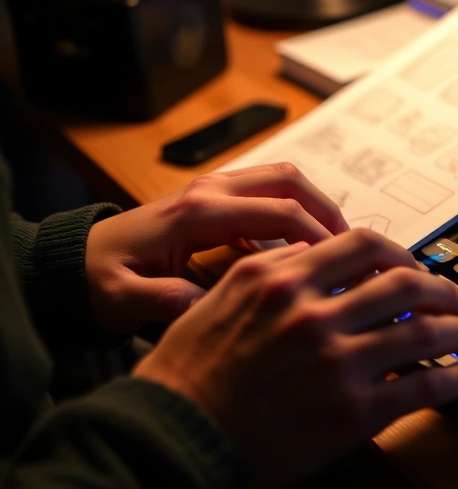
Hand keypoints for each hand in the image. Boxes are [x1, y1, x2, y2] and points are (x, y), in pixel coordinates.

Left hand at [85, 163, 346, 333]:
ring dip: (317, 207)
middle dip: (329, 212)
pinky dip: (297, 212)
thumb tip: (206, 307)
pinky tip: (306, 250)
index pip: (279, 212)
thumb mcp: (122, 299)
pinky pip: (269, 193)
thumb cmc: (99, 284)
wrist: (74, 265)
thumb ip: (163, 302)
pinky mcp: (214, 199)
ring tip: (339, 247)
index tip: (346, 269)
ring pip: (284, 181)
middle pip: (291, 182)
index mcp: (196, 212)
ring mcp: (213, 190)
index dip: (321, 239)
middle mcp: (209, 191)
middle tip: (353, 250)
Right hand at [132, 230, 457, 488]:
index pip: (363, 244)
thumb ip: (272, 271)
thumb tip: (320, 255)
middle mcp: (314, 313)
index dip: (402, 254)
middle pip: (405, 283)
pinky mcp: (354, 411)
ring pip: (426, 331)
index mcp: (281, 278)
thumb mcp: (220, 299)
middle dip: (444, 288)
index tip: (415, 268)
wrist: (173, 438)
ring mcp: (338, 362)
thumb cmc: (188, 374)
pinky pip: (427, 386)